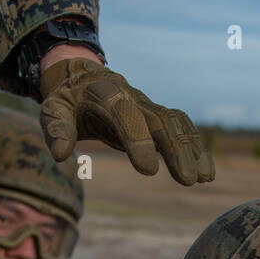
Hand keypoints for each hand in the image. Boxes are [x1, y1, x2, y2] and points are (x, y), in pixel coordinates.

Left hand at [38, 57, 214, 184]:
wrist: (83, 78)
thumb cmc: (68, 100)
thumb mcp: (52, 108)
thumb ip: (56, 128)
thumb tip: (61, 156)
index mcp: (104, 93)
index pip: (124, 114)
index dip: (138, 140)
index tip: (149, 170)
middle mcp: (132, 97)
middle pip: (160, 119)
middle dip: (176, 149)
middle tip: (188, 179)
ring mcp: (148, 106)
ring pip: (176, 123)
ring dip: (193, 150)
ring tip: (204, 178)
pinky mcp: (157, 116)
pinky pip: (183, 128)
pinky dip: (197, 147)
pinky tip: (207, 172)